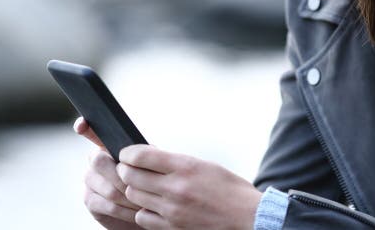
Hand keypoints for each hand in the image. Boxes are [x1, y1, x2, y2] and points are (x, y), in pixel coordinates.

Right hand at [75, 117, 142, 228]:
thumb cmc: (148, 182)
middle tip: (144, 185)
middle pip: (99, 161)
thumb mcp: (150, 164)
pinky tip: (137, 212)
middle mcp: (94, 159)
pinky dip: (126, 211)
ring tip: (147, 202)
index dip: (84, 126)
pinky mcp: (90, 200)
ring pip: (109, 188)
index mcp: (108, 146)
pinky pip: (109, 205)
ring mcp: (90, 179)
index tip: (82, 125)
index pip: (92, 131)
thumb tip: (149, 151)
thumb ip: (145, 155)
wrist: (143, 211)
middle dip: (125, 177)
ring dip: (131, 197)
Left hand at [116, 145, 262, 229]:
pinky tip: (152, 205)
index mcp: (185, 167)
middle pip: (131, 176)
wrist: (249, 218)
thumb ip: (174, 162)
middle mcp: (176, 188)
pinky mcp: (172, 228)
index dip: (128, 153)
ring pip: (134, 196)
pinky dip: (143, 210)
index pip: (141, 156)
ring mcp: (172, 211)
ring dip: (133, 189)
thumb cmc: (230, 190)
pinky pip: (143, 218)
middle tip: (128, 168)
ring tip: (141, 186)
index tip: (126, 153)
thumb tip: (148, 157)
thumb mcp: (203, 165)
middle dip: (126, 170)